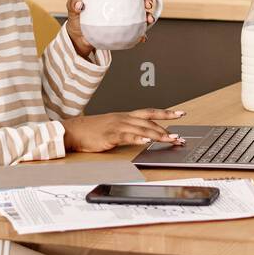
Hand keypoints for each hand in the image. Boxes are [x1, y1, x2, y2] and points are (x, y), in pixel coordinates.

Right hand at [60, 109, 186, 152]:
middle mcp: (124, 118)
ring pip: (142, 129)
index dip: (166, 113)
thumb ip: (127, 130)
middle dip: (167, 127)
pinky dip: (138, 139)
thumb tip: (142, 135)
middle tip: (179, 135)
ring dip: (158, 135)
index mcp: (125, 116)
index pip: (150, 112)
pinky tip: (147, 142)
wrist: (73, 130)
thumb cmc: (91, 130)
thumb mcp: (112, 127)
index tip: (180, 114)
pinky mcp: (110, 135)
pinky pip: (127, 136)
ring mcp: (117, 126)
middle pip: (150, 121)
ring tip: (170, 140)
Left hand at [66, 0, 159, 58]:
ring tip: (148, 20)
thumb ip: (72, 4)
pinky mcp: (124, 32)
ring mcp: (123, 19)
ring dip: (149, 16)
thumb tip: (80, 4)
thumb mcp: (73, 11)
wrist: (79, 40)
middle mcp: (120, 7)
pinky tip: (142, 37)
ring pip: (141, 15)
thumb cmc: (77, 22)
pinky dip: (141, 34)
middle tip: (147, 4)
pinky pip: (136, 32)